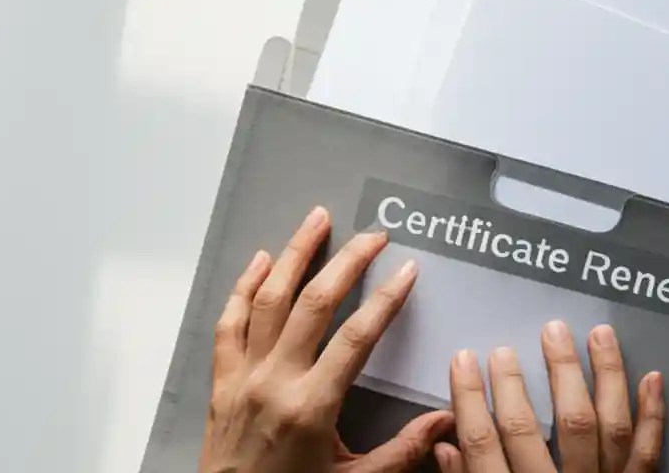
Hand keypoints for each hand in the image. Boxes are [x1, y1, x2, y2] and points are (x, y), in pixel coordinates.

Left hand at [200, 207, 453, 472]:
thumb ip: (402, 452)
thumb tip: (447, 420)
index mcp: (311, 406)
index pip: (356, 338)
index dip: (385, 299)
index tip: (407, 270)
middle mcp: (274, 382)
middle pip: (314, 304)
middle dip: (348, 262)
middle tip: (374, 235)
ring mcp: (243, 376)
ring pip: (268, 299)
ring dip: (295, 255)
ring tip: (317, 219)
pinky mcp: (221, 379)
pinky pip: (229, 321)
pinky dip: (244, 286)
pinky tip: (263, 260)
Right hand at [435, 321, 664, 472]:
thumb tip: (445, 444)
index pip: (485, 445)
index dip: (470, 398)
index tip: (464, 360)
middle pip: (539, 429)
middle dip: (523, 380)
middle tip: (513, 344)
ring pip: (601, 428)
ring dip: (597, 376)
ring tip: (593, 334)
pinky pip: (648, 454)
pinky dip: (654, 415)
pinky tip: (653, 376)